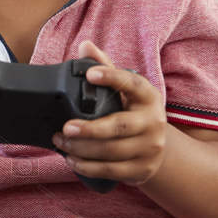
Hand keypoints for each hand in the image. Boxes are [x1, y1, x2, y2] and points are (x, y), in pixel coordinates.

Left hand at [50, 41, 168, 185]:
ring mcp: (150, 148)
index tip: (91, 74)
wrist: (157, 148)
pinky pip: (111, 171)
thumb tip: (85, 46)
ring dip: (81, 149)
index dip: (112, 78)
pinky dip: (88, 166)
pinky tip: (72, 159)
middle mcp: (154, 122)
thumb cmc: (132, 112)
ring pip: (111, 151)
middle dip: (89, 129)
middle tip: (65, 127)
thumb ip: (106, 67)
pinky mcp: (142, 170)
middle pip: (119, 126)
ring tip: (60, 141)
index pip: (133, 84)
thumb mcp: (125, 91)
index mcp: (149, 97)